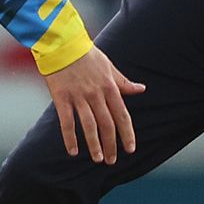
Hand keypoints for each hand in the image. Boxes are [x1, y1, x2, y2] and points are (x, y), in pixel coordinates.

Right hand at [43, 46, 145, 163]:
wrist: (62, 43)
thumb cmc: (87, 55)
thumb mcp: (109, 67)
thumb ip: (123, 82)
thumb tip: (142, 89)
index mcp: (110, 87)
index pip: (122, 116)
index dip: (127, 134)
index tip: (130, 149)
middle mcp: (96, 94)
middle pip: (107, 125)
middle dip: (111, 145)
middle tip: (111, 160)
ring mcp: (78, 97)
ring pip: (89, 126)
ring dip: (94, 145)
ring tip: (98, 159)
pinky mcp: (61, 98)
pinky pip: (67, 122)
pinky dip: (70, 138)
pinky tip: (73, 152)